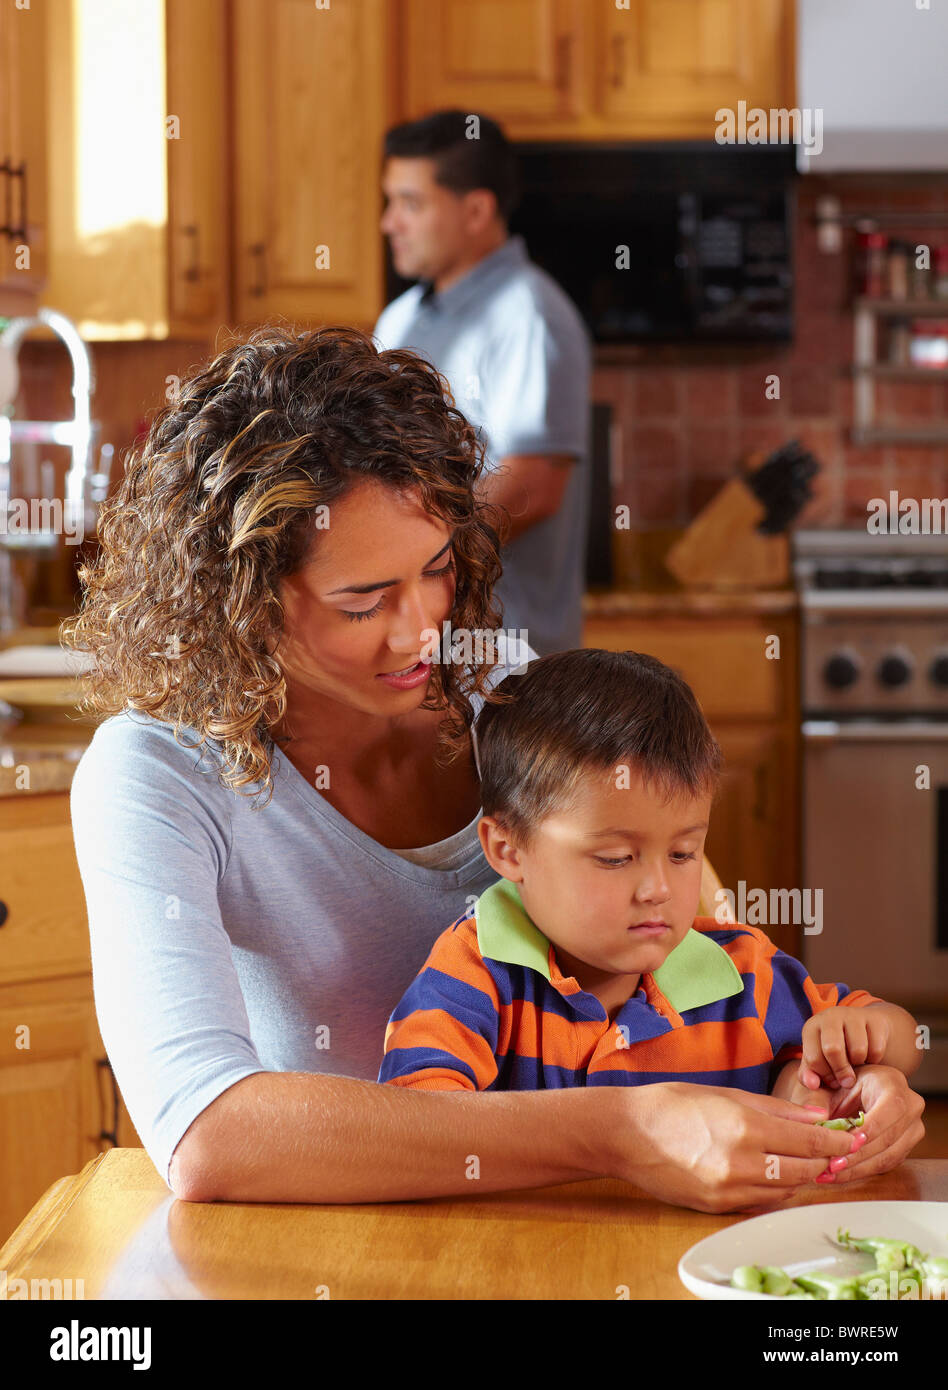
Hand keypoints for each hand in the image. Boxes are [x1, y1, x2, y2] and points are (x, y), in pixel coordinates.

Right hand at [619, 1082, 858, 1214]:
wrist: (626, 1134)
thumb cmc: (672, 1104)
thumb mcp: (726, 1094)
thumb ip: (775, 1109)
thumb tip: (815, 1116)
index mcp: (744, 1128)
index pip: (809, 1143)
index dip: (837, 1142)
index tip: (854, 1138)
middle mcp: (740, 1163)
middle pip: (804, 1172)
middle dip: (825, 1163)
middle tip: (837, 1152)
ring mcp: (728, 1190)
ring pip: (785, 1190)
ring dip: (802, 1177)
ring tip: (808, 1162)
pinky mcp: (717, 1207)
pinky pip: (761, 1201)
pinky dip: (775, 1189)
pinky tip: (776, 1174)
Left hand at [799, 1006, 889, 1090]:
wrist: (864, 1028)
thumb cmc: (836, 1050)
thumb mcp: (819, 1060)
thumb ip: (809, 1074)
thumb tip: (812, 1084)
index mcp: (811, 1028)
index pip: (813, 1058)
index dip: (825, 1076)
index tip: (833, 1083)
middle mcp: (830, 1017)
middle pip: (833, 1050)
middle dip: (841, 1071)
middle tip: (848, 1081)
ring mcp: (852, 1015)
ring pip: (858, 1050)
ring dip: (860, 1064)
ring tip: (857, 1062)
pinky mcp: (874, 1019)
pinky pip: (876, 1049)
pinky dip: (874, 1059)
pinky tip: (869, 1055)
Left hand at [810, 1064, 924, 1186]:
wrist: (864, 1088)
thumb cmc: (846, 1084)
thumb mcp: (834, 1086)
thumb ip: (823, 1103)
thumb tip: (816, 1126)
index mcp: (893, 1086)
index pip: (885, 1113)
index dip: (866, 1133)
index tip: (843, 1146)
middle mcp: (910, 1108)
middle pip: (887, 1139)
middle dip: (857, 1156)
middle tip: (830, 1167)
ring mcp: (912, 1130)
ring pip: (887, 1157)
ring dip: (857, 1169)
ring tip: (829, 1175)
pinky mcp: (906, 1148)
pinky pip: (885, 1165)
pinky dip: (861, 1171)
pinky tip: (839, 1175)